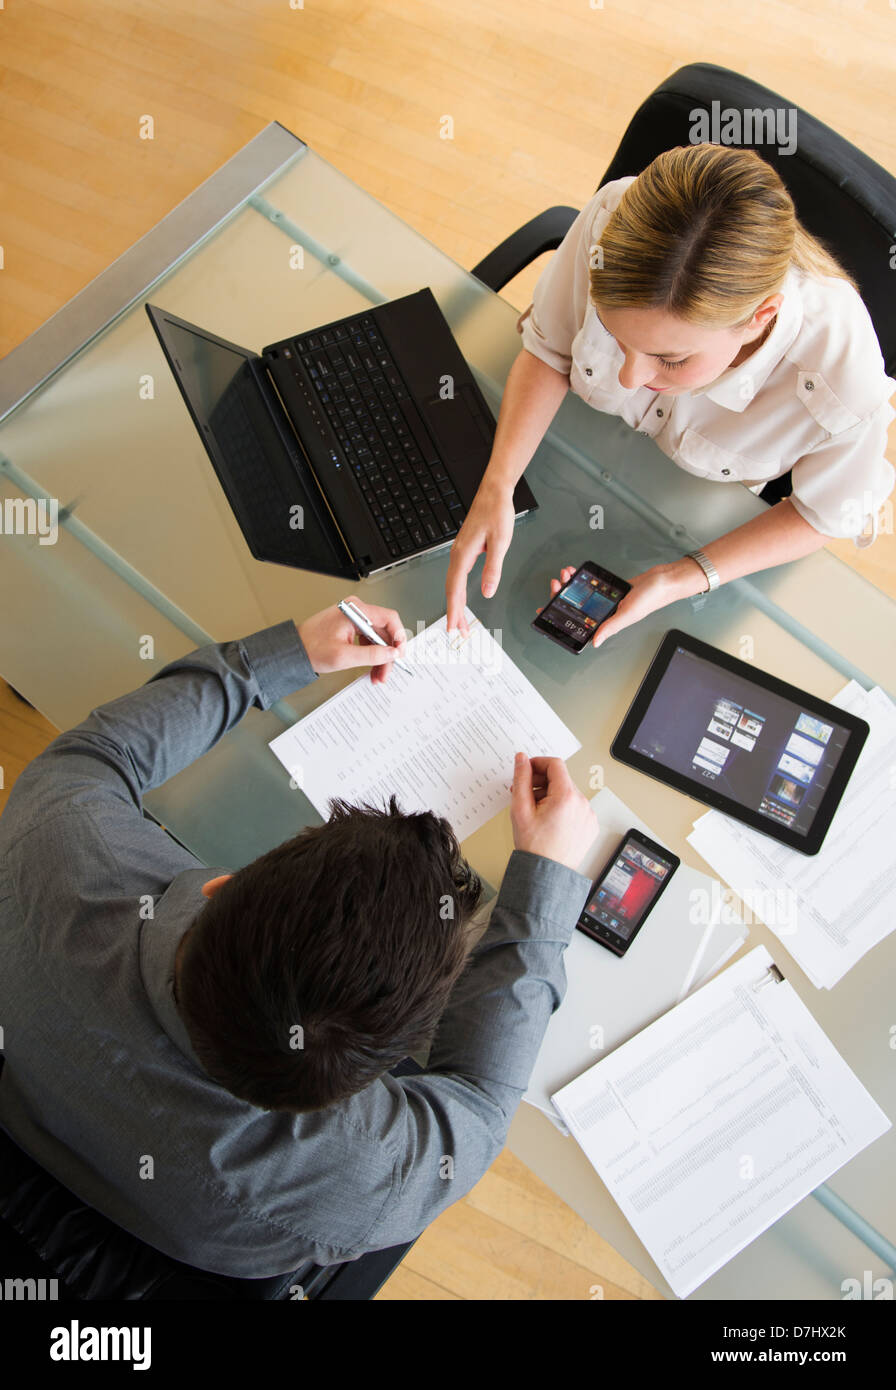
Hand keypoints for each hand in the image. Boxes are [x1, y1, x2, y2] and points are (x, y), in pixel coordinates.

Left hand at [296, 600, 406, 683]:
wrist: (295, 650)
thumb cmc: (311, 648)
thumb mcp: (345, 656)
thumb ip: (372, 655)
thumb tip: (392, 653)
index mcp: (355, 610)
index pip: (389, 618)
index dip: (399, 637)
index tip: (399, 653)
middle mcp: (356, 611)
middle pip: (384, 631)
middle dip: (387, 654)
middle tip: (386, 672)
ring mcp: (354, 618)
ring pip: (378, 638)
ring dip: (380, 657)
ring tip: (378, 675)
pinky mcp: (351, 627)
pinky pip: (368, 640)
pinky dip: (372, 655)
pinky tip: (371, 668)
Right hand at [445, 482, 516, 634]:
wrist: (494, 492)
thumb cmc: (496, 512)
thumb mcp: (500, 542)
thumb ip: (493, 568)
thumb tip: (487, 591)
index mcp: (463, 555)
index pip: (455, 590)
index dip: (454, 611)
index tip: (454, 628)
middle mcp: (457, 555)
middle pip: (451, 590)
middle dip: (454, 612)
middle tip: (458, 631)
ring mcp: (459, 552)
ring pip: (453, 583)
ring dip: (455, 603)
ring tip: (460, 619)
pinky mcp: (464, 549)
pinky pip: (457, 575)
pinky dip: (457, 590)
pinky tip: (461, 596)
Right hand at [510, 753, 597, 870]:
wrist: (546, 873)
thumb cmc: (535, 846)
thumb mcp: (520, 808)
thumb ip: (521, 779)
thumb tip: (522, 760)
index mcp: (567, 797)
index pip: (555, 764)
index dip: (538, 763)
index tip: (527, 769)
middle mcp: (582, 804)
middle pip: (561, 779)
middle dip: (541, 782)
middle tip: (524, 793)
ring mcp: (588, 815)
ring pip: (568, 794)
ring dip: (551, 795)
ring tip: (535, 810)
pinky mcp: (590, 826)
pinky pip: (575, 808)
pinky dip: (562, 808)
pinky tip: (549, 820)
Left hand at [539, 563, 695, 649]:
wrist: (666, 579)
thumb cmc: (653, 598)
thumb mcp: (628, 614)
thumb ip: (610, 627)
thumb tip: (595, 642)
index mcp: (608, 622)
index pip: (579, 623)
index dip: (561, 616)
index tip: (546, 609)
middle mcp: (606, 612)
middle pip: (577, 606)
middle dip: (563, 594)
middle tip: (557, 584)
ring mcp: (608, 600)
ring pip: (583, 594)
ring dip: (572, 584)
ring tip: (566, 574)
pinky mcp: (612, 589)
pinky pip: (593, 584)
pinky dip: (583, 578)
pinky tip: (577, 572)